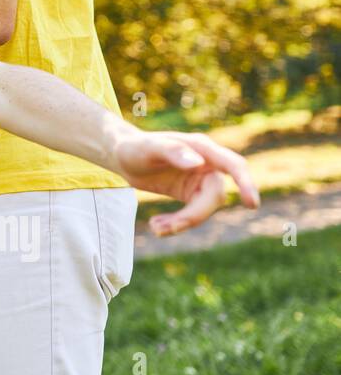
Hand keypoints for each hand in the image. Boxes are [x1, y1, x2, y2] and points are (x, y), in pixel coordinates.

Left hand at [113, 130, 258, 235]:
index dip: (246, 183)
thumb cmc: (135, 146)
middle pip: (215, 195)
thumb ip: (172, 152)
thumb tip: (198, 163)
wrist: (123, 155)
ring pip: (204, 209)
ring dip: (182, 223)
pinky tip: (156, 226)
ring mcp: (200, 180)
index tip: (251, 204)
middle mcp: (206, 164)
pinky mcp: (192, 194)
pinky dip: (177, 224)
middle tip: (163, 228)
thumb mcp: (148, 148)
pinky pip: (193, 214)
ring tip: (155, 228)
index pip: (232, 165)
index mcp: (202, 148)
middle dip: (193, 215)